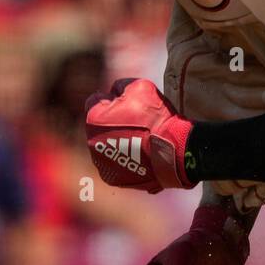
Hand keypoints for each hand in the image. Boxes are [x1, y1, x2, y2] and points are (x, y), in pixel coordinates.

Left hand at [84, 78, 193, 192]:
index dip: (112, 99)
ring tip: (140, 140)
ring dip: (117, 141)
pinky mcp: (113, 178)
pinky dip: (125, 159)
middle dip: (113, 121)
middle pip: (99, 125)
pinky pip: (115, 163)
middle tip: (137, 122)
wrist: (173, 150)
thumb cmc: (155, 117)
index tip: (129, 103)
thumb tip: (114, 91)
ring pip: (106, 145)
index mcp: (93, 118)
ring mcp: (101, 163)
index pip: (95, 101)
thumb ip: (120, 85)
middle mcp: (91, 142)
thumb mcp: (139, 86)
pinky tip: (141, 155)